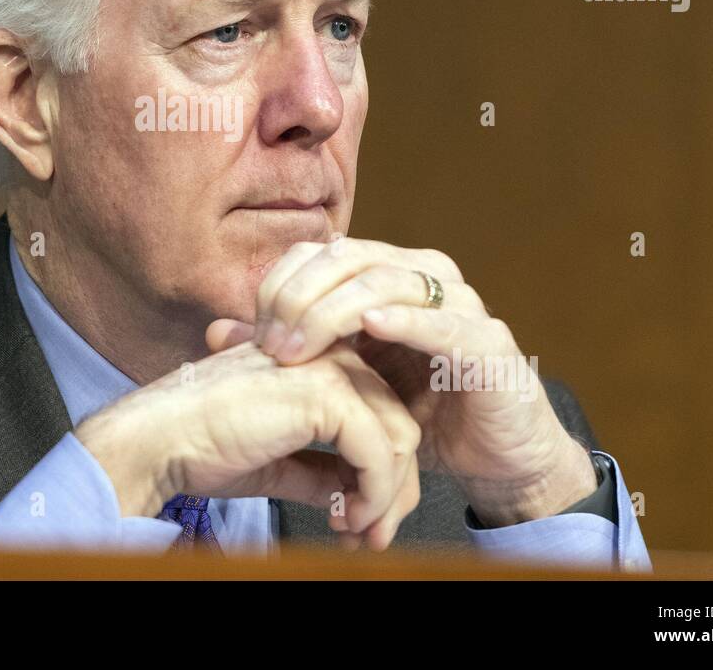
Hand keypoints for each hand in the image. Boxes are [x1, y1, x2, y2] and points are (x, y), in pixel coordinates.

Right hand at [74, 338, 421, 550]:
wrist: (162, 437)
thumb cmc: (204, 443)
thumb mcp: (278, 461)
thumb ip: (321, 471)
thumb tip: (354, 500)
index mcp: (321, 360)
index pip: (381, 415)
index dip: (380, 475)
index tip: (359, 521)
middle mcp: (334, 355)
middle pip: (400, 426)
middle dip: (393, 493)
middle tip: (371, 539)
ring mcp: (333, 369)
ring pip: (402, 439)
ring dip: (387, 499)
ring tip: (357, 533)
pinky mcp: (328, 395)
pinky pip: (381, 454)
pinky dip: (374, 497)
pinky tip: (345, 518)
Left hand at [206, 238, 597, 527]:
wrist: (496, 459)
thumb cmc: (418, 413)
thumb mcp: (343, 379)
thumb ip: (289, 348)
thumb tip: (216, 329)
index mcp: (388, 274)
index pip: (323, 253)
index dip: (281, 283)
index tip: (253, 329)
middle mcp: (424, 276)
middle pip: (348, 258)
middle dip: (300, 295)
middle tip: (271, 342)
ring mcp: (460, 304)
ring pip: (386, 281)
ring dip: (335, 311)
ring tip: (301, 343)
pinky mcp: (488, 343)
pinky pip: (442, 323)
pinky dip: (403, 320)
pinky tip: (369, 326)